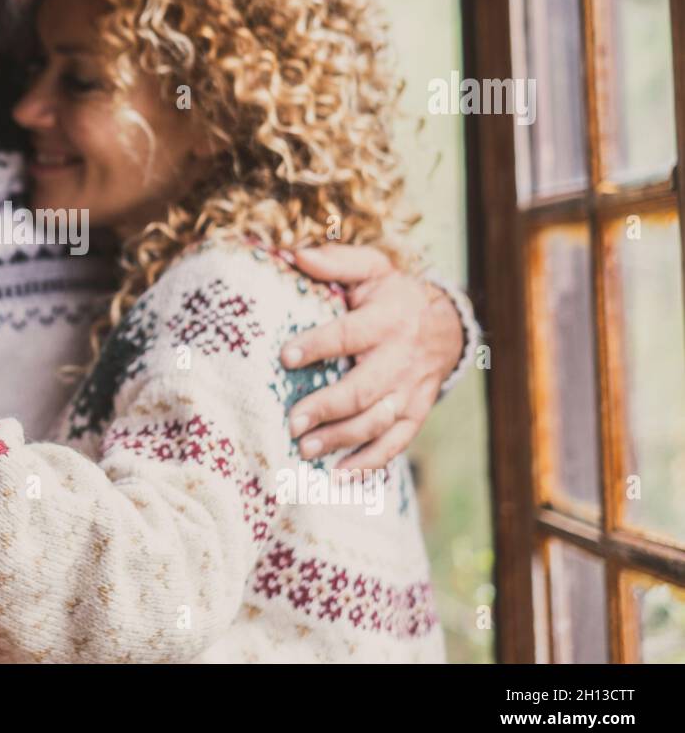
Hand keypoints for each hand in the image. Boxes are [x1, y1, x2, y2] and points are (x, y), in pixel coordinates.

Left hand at [281, 244, 462, 470]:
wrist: (447, 324)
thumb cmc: (393, 295)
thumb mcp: (372, 269)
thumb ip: (336, 262)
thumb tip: (292, 255)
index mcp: (388, 319)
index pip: (350, 334)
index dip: (318, 345)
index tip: (285, 357)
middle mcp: (401, 358)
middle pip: (363, 388)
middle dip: (327, 407)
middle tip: (292, 421)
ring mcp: (410, 391)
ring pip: (378, 421)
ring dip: (342, 439)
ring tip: (306, 449)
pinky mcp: (415, 413)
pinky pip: (396, 444)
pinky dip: (369, 464)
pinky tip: (339, 478)